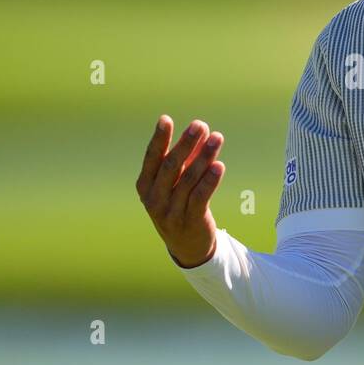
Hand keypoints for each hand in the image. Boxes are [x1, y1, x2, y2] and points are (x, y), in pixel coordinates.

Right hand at [136, 115, 225, 267]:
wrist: (187, 245)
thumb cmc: (178, 204)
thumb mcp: (176, 181)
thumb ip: (188, 157)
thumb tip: (203, 130)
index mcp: (145, 186)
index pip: (152, 158)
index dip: (159, 139)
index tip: (166, 119)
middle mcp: (154, 199)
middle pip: (171, 166)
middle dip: (186, 143)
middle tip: (200, 125)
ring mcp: (171, 212)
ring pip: (188, 179)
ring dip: (204, 156)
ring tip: (217, 138)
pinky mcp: (190, 220)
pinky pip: (200, 197)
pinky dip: (210, 180)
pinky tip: (219, 165)